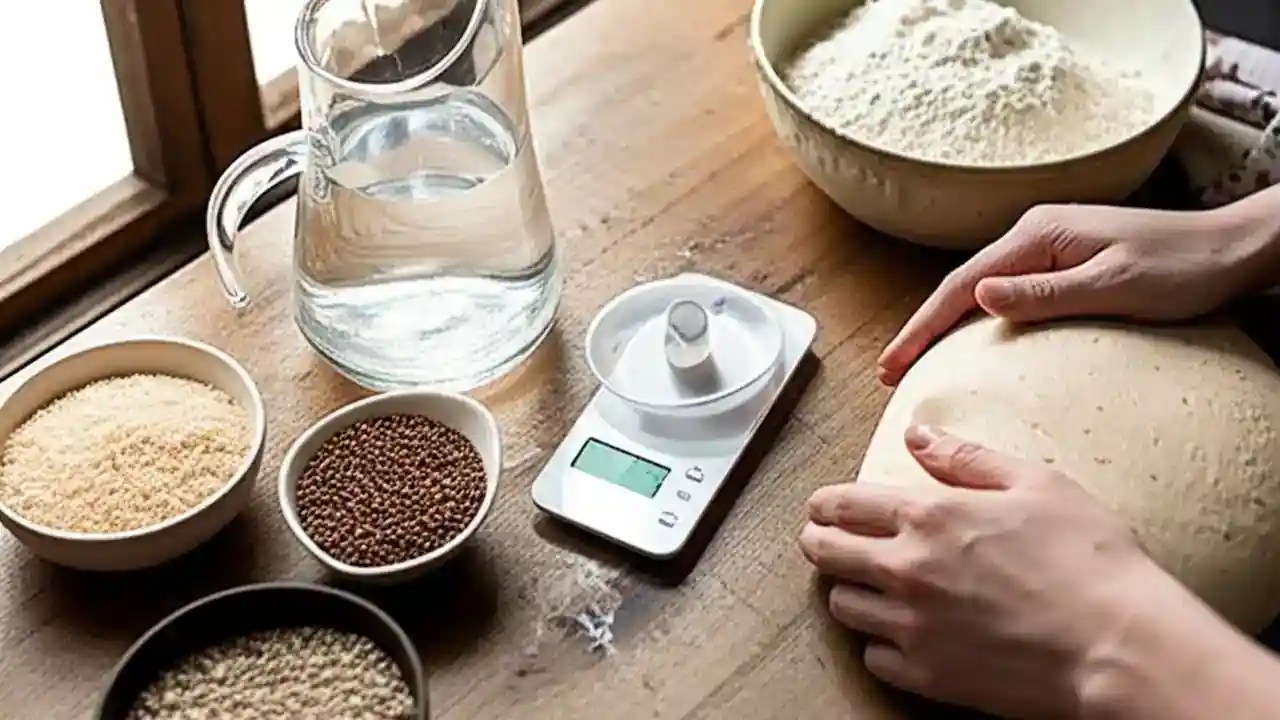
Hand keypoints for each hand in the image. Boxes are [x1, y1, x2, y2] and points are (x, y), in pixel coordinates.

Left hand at [798, 426, 1230, 718]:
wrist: (1121, 646)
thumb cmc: (1090, 558)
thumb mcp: (1036, 484)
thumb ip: (966, 458)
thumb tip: (916, 434)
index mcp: (928, 516)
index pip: (841, 504)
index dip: (823, 504)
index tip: (821, 508)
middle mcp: (907, 569)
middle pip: (825, 554)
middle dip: (818, 542)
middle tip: (824, 541)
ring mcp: (913, 626)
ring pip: (843, 607)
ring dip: (849, 591)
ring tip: (867, 586)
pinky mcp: (928, 675)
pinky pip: (874, 658)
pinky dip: (881, 644)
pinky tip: (902, 633)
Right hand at [876, 202, 1273, 385]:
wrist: (1234, 250)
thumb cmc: (1184, 268)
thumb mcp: (1113, 286)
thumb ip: (1044, 293)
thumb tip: (977, 296)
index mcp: (1040, 236)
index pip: (961, 287)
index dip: (921, 327)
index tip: (891, 363)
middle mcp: (1037, 235)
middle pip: (962, 286)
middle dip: (923, 328)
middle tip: (890, 371)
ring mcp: (1050, 247)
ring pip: (981, 290)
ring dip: (946, 325)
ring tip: (917, 361)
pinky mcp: (1066, 263)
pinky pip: (1007, 293)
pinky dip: (978, 320)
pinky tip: (970, 342)